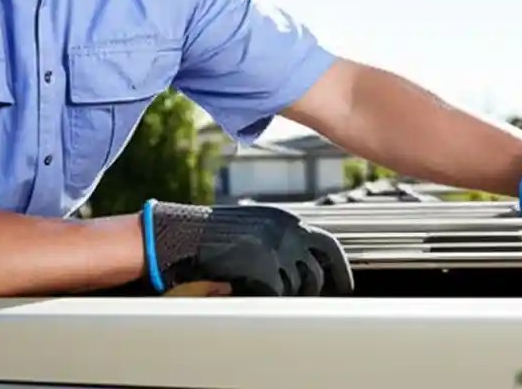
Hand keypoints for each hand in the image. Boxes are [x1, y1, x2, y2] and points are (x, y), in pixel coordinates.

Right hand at [142, 200, 353, 296]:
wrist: (178, 235)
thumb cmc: (210, 235)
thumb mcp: (253, 228)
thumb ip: (280, 241)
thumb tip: (306, 268)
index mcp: (286, 219)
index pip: (328, 245)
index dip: (338, 269)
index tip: (343, 286)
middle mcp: (287, 230)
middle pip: (316, 273)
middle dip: (312, 291)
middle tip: (305, 302)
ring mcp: (276, 248)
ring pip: (296, 288)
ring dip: (281, 294)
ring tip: (255, 287)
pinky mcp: (263, 267)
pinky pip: (276, 296)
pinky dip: (261, 298)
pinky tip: (242, 289)